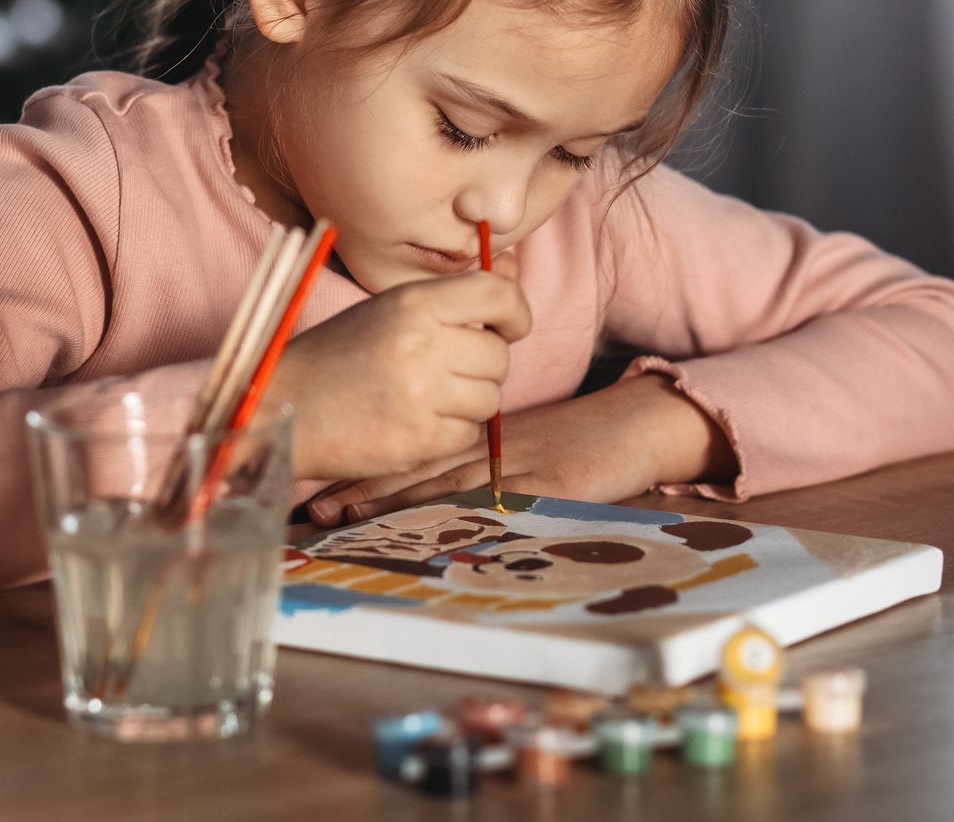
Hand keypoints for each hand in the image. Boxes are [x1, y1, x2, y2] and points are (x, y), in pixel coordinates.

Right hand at [266, 271, 531, 482]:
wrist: (283, 410)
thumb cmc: (336, 356)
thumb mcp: (387, 311)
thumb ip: (449, 300)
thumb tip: (513, 277)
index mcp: (413, 302)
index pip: (498, 295)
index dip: (516, 313)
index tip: (510, 327)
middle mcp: (422, 343)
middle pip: (499, 355)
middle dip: (482, 366)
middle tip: (445, 371)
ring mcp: (422, 394)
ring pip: (490, 398)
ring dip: (467, 402)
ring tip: (424, 398)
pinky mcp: (420, 440)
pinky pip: (468, 434)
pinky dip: (449, 432)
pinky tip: (413, 422)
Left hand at [305, 373, 732, 524]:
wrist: (639, 423)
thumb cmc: (582, 438)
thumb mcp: (528, 444)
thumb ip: (485, 463)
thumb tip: (434, 493)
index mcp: (484, 440)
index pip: (417, 455)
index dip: (370, 474)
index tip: (322, 493)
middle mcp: (492, 450)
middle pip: (418, 469)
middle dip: (365, 492)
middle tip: (314, 510)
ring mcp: (521, 466)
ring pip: (448, 484)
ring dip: (395, 504)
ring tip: (346, 520)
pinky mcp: (553, 481)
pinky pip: (503, 501)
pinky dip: (465, 516)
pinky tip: (432, 530)